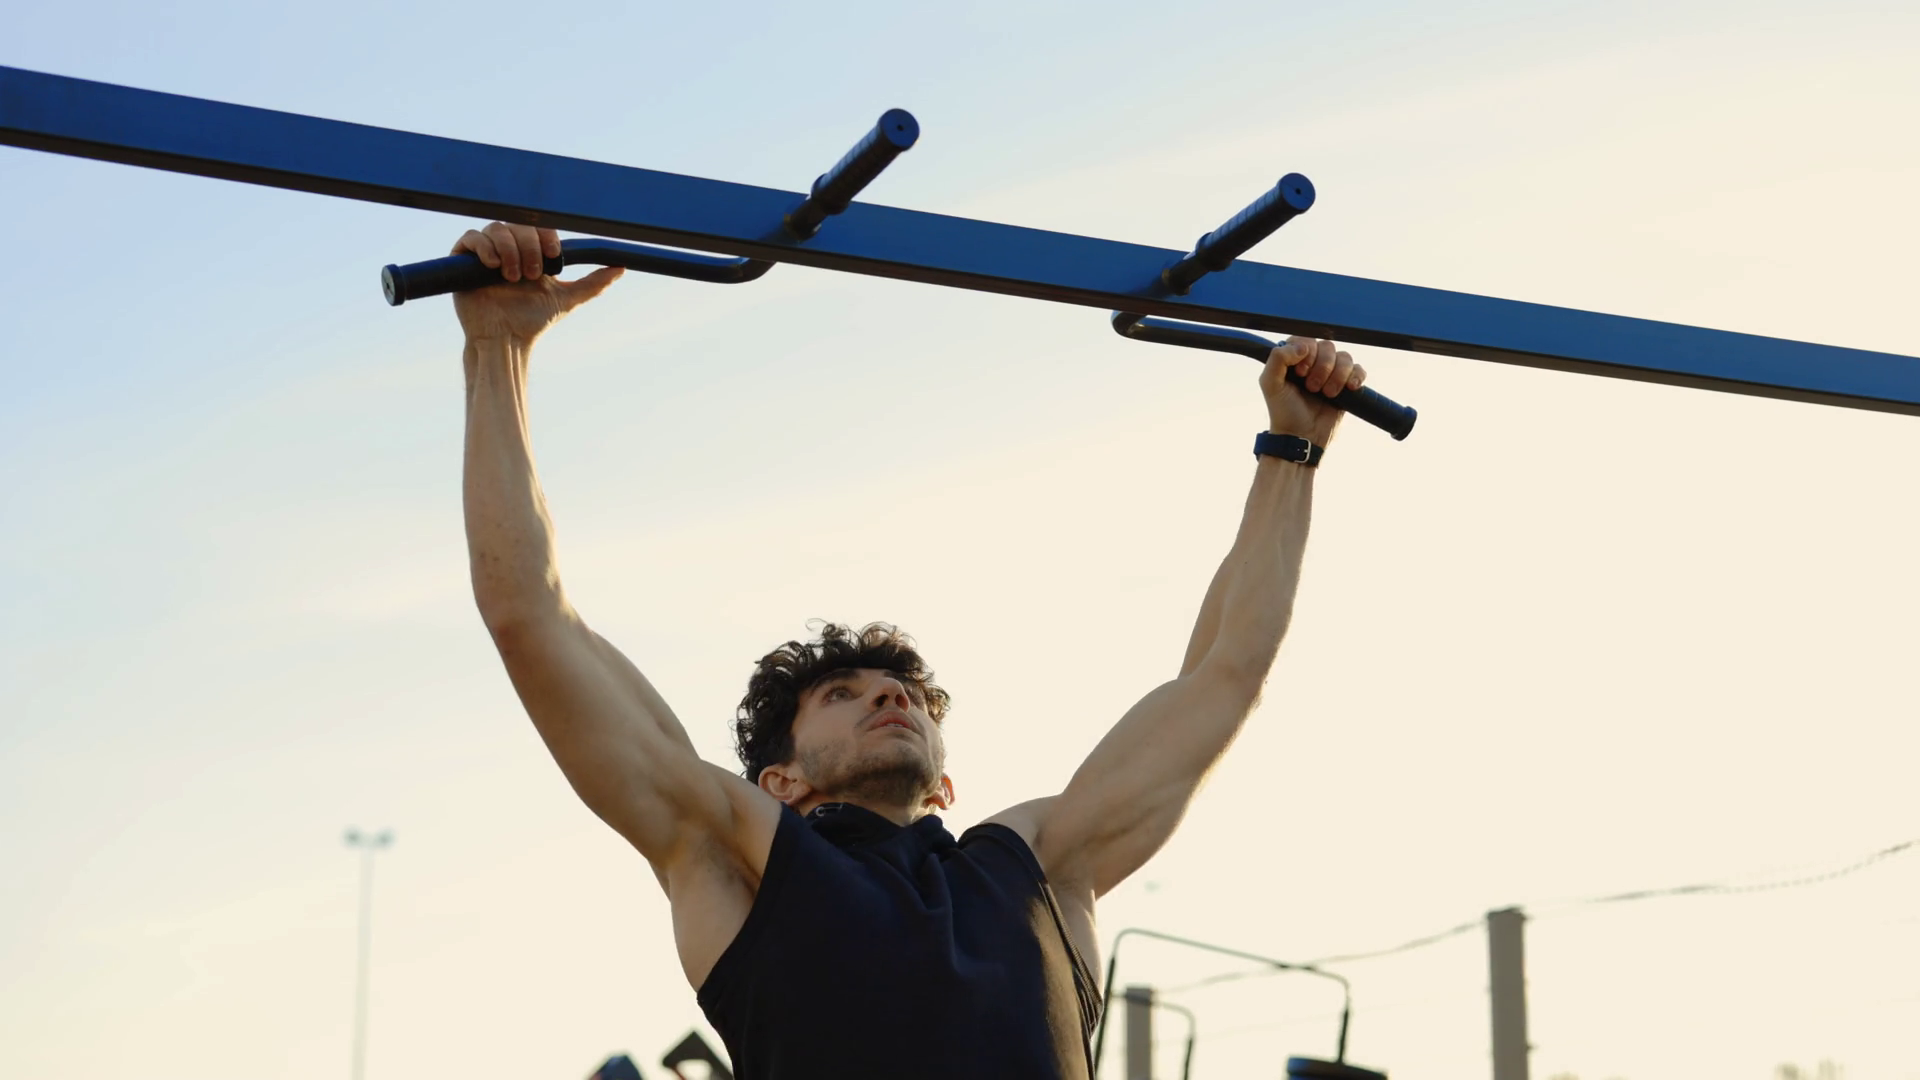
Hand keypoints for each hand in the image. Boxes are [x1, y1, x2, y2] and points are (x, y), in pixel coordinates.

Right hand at [450, 222, 623, 344]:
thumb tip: (621, 268)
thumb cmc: (533, 321)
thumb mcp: (568, 298)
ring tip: (512, 277)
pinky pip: (471, 237)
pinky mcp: (463, 260)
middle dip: (529, 247)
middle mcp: (508, 247)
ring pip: (496, 228)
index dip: (546, 235)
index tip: (554, 256)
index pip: (538, 226)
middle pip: (518, 225)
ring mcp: (485, 252)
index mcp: (530, 250)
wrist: (506, 340)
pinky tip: (493, 266)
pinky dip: (484, 247)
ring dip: (509, 250)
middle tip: (532, 274)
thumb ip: (594, 283)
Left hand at [1260, 336, 1365, 445]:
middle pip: (1328, 346)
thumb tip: (1303, 346)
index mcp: (1294, 358)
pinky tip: (1349, 389)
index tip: (1300, 373)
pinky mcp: (1346, 385)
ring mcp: (1331, 373)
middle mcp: (1313, 362)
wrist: (1302, 436)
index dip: (1307, 353)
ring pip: (1345, 357)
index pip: (1307, 339)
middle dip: (1322, 368)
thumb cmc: (1283, 411)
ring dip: (1337, 375)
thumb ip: (1278, 359)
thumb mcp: (1270, 383)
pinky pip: (1359, 370)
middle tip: (1312, 388)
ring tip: (1327, 394)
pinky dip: (1356, 377)